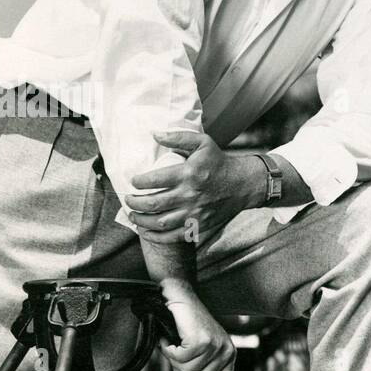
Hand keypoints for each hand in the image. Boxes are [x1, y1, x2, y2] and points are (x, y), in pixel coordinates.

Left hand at [125, 132, 260, 245]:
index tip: (133, 182)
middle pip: (153, 204)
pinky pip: (173, 237)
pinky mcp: (199, 226)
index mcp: (188, 174)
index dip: (138, 182)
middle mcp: (190, 196)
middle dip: (135, 203)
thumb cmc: (219, 162)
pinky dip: (156, 237)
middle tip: (128, 199)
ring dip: (141, 221)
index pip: (154, 180)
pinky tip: (146, 231)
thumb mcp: (202, 143)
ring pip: (160, 223)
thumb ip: (177, 137)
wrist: (242, 185)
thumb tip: (153, 133)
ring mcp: (195, 214)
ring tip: (133, 215)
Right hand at [159, 280, 234, 370]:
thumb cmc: (187, 325)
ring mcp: (215, 346)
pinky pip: (180, 359)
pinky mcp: (201, 340)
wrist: (180, 298)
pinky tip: (169, 339)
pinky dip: (168, 350)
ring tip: (173, 344)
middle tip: (176, 355)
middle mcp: (226, 351)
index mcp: (229, 354)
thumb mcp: (202, 349)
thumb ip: (205, 368)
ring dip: (173, 360)